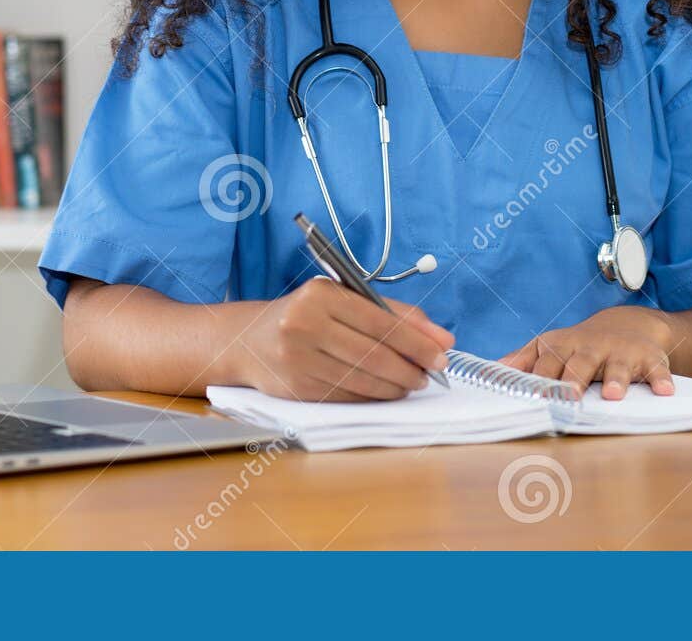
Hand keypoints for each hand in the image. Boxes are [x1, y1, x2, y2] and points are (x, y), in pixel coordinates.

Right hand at [239, 278, 453, 401]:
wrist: (249, 340)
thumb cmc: (307, 315)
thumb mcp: (344, 300)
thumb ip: (393, 314)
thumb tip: (442, 338)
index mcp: (320, 294)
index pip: (381, 321)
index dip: (416, 341)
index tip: (441, 354)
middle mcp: (305, 324)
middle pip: (374, 353)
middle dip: (410, 367)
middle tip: (430, 374)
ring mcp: (298, 359)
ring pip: (362, 378)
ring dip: (395, 386)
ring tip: (412, 383)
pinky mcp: (296, 388)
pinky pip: (347, 395)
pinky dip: (373, 396)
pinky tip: (386, 392)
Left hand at [498, 306, 675, 398]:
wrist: (627, 326)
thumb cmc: (580, 346)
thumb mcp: (551, 347)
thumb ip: (522, 360)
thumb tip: (490, 371)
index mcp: (562, 347)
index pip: (546, 364)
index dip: (538, 379)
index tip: (530, 396)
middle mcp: (590, 348)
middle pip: (579, 364)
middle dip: (573, 380)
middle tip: (568, 398)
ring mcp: (620, 352)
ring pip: (617, 366)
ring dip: (615, 379)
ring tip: (613, 394)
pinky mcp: (649, 358)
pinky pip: (657, 368)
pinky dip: (661, 379)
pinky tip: (665, 392)